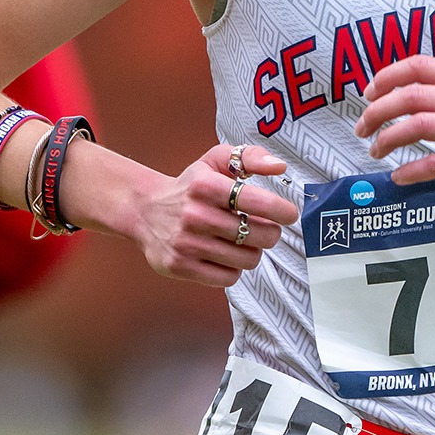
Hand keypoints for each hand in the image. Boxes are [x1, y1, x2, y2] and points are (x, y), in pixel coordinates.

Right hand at [127, 144, 299, 287]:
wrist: (145, 210)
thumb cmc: (190, 186)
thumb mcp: (215, 160)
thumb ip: (250, 156)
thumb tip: (279, 167)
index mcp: (205, 186)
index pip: (254, 200)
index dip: (280, 209)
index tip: (289, 214)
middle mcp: (195, 215)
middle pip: (257, 235)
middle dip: (270, 233)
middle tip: (265, 229)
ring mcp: (186, 243)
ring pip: (246, 259)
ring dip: (253, 251)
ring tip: (244, 241)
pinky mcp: (180, 266)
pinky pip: (228, 278)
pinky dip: (234, 269)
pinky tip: (227, 256)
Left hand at [354, 56, 434, 218]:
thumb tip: (401, 92)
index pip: (424, 66)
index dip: (389, 76)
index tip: (369, 93)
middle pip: (415, 95)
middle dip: (379, 110)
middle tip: (362, 127)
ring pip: (421, 125)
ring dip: (389, 138)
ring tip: (375, 150)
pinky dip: (411, 169)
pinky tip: (398, 176)